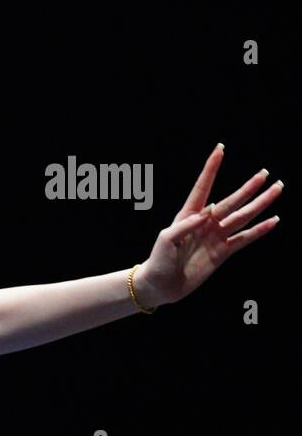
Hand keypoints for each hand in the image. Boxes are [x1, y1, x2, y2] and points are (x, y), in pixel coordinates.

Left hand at [134, 144, 281, 307]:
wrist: (161, 285)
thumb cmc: (158, 260)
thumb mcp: (165, 240)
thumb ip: (185, 226)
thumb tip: (208, 215)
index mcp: (188, 215)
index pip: (202, 187)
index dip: (211, 168)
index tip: (220, 149)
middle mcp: (205, 223)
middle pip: (231, 201)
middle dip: (248, 187)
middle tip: (265, 173)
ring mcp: (215, 237)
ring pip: (242, 217)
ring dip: (260, 204)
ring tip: (276, 189)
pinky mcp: (222, 252)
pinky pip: (244, 239)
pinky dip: (259, 230)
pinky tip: (273, 220)